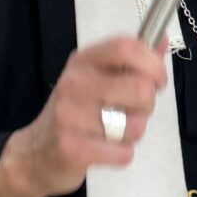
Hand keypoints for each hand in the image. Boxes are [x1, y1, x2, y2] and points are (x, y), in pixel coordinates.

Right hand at [0, 35, 167, 196]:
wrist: (35, 155)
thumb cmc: (75, 114)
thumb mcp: (97, 80)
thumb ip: (131, 62)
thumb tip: (162, 40)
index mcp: (83, 61)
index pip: (127, 48)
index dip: (153, 65)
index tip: (157, 82)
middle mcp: (74, 82)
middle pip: (140, 88)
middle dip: (147, 106)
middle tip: (131, 113)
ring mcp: (69, 115)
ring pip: (135, 126)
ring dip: (132, 135)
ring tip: (112, 134)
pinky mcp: (72, 148)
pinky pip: (123, 153)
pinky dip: (120, 156)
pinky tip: (102, 151)